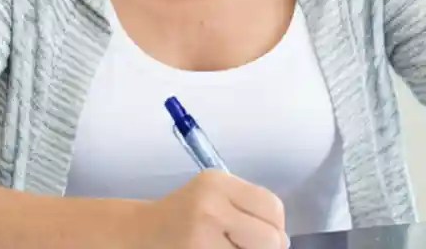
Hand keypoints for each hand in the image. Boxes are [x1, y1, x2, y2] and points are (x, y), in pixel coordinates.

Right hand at [129, 170, 288, 248]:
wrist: (142, 232)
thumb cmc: (186, 215)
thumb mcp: (214, 195)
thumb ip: (247, 207)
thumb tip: (283, 240)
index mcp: (218, 183)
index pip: (272, 207)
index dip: (277, 226)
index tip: (267, 234)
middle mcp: (210, 206)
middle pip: (270, 238)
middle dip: (267, 248)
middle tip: (249, 247)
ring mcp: (202, 236)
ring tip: (231, 248)